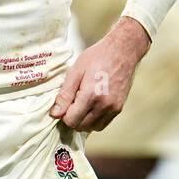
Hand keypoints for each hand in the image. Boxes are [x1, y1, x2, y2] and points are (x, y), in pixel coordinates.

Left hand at [49, 16, 149, 131]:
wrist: (123, 51)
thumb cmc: (98, 56)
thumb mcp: (76, 71)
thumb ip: (65, 94)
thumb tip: (55, 113)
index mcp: (91, 95)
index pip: (71, 120)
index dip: (63, 114)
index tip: (64, 103)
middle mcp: (104, 105)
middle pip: (81, 126)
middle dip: (72, 117)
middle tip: (72, 101)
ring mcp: (113, 108)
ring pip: (92, 128)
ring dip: (83, 120)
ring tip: (82, 103)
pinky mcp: (119, 108)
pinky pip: (102, 124)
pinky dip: (94, 120)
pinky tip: (91, 106)